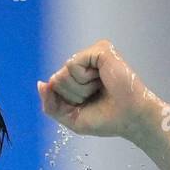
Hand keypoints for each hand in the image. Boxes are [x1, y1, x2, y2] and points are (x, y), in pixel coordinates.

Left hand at [37, 40, 159, 140]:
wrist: (128, 119)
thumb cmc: (105, 119)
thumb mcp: (70, 117)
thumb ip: (50, 104)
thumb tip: (41, 84)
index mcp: (76, 80)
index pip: (52, 88)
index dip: (66, 102)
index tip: (87, 105)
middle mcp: (83, 65)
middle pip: (56, 80)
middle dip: (72, 95)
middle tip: (95, 96)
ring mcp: (91, 56)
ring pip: (63, 73)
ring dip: (80, 88)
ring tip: (100, 88)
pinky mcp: (99, 50)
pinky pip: (73, 64)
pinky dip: (84, 78)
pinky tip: (101, 79)